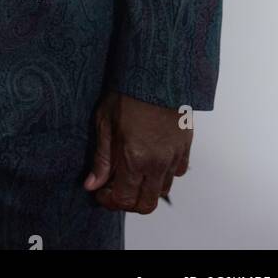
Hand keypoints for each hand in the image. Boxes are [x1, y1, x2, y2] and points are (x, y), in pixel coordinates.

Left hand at [83, 89, 191, 213]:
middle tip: (115, 188)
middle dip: (129, 202)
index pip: (124, 199)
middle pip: (146, 204)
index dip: (109, 201)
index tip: (100, 192)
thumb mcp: (104, 123)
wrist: (156, 73)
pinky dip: (164, 175)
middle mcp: (157, 164)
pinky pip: (177, 174)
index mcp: (135, 159)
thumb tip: (92, 185)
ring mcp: (174, 157)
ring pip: (163, 191)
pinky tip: (150, 160)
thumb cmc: (127, 93)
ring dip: (146, 189)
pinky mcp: (185, 148)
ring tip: (132, 173)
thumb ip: (101, 159)